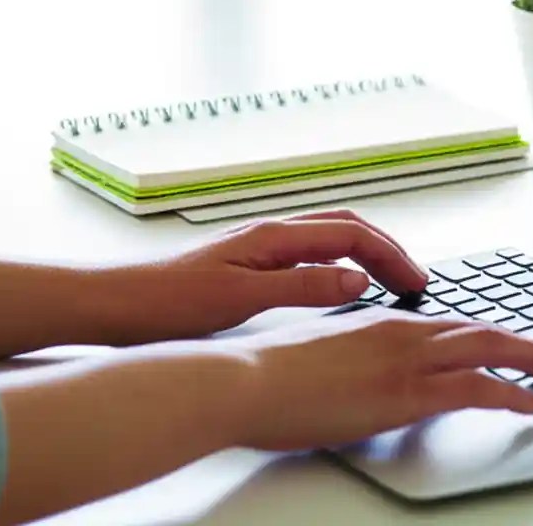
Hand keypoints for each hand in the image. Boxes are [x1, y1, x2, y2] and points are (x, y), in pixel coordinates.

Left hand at [104, 210, 427, 344]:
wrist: (116, 304)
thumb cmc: (169, 301)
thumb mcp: (243, 298)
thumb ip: (303, 286)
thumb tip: (358, 278)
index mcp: (275, 235)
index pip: (352, 235)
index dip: (391, 256)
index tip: (416, 282)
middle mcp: (272, 233)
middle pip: (347, 228)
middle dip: (388, 249)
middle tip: (415, 280)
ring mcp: (261, 246)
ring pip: (330, 238)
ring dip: (367, 254)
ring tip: (391, 280)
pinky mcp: (251, 264)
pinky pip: (311, 254)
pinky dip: (341, 263)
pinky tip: (343, 286)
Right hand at [229, 309, 532, 448]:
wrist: (243, 380)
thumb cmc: (270, 375)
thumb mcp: (324, 358)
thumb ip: (357, 361)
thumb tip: (368, 377)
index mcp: (385, 322)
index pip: (454, 326)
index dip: (492, 335)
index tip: (516, 344)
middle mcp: (404, 332)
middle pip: (484, 331)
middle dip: (530, 343)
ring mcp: (408, 360)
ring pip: (491, 351)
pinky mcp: (406, 392)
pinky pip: (476, 389)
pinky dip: (512, 393)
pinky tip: (532, 402)